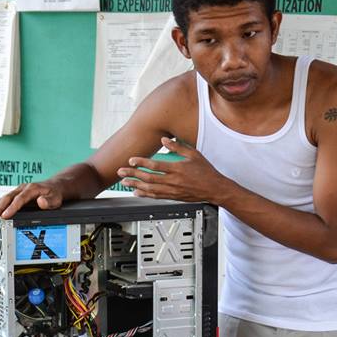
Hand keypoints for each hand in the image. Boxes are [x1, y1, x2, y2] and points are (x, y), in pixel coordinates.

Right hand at [0, 181, 63, 219]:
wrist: (54, 186)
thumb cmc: (54, 193)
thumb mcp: (56, 198)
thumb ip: (49, 201)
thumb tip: (41, 202)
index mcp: (31, 189)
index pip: (19, 199)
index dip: (12, 207)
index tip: (5, 215)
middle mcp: (22, 189)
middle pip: (8, 198)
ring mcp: (18, 192)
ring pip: (4, 199)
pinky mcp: (16, 196)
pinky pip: (5, 201)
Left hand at [117, 137, 231, 203]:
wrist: (215, 189)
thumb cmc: (206, 171)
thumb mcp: (194, 154)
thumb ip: (177, 146)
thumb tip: (164, 139)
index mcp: (178, 169)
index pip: (155, 165)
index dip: (141, 163)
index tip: (131, 160)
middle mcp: (173, 181)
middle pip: (148, 178)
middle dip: (133, 174)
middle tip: (121, 171)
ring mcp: (173, 190)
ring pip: (150, 189)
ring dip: (136, 185)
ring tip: (125, 182)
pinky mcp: (173, 196)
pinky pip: (156, 196)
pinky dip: (145, 194)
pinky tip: (137, 192)